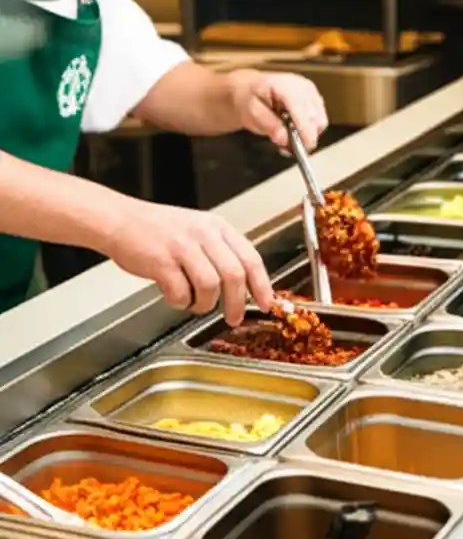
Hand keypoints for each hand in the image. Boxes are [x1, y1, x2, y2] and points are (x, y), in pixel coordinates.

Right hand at [98, 197, 273, 325]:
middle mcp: (204, 234)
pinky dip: (180, 301)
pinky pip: (180, 292)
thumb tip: (246, 287)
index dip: (262, 285)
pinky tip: (174, 297)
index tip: (268, 303)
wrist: (118, 220)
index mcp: (218, 227)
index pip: (251, 258)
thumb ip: (221, 254)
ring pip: (210, 286)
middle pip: (234, 275)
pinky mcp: (161, 261)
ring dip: (204, 304)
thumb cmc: (158, 230)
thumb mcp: (198, 231)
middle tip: (234, 318)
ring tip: (195, 303)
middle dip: (237, 303)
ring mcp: (182, 247)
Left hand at [227, 70, 327, 150]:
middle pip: (316, 119)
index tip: (303, 150)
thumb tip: (285, 140)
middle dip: (306, 136)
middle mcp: (303, 86)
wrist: (249, 87)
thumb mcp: (251, 113)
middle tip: (288, 145)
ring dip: (308, 133)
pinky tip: (295, 127)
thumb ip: (269, 125)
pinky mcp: (315, 97)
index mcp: (286, 86)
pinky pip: (320, 119)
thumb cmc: (248, 98)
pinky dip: (310, 129)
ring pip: (321, 121)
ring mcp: (311, 91)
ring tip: (290, 135)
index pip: (303, 112)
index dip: (306, 133)